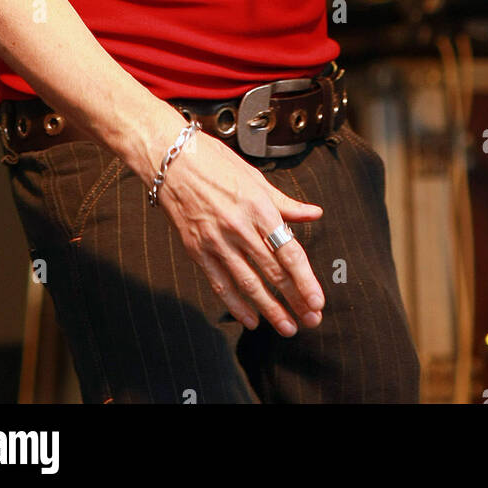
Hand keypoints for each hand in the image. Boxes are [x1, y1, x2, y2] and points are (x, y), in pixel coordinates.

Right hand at [158, 127, 325, 337]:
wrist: (170, 161)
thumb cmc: (215, 162)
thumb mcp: (255, 177)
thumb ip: (285, 203)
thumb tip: (314, 213)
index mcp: (258, 206)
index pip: (288, 250)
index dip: (305, 279)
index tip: (317, 300)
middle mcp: (238, 226)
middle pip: (272, 271)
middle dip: (294, 299)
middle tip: (311, 319)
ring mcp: (216, 241)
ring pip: (248, 283)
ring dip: (270, 309)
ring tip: (287, 327)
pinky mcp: (197, 250)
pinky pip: (220, 284)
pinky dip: (237, 305)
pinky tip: (251, 319)